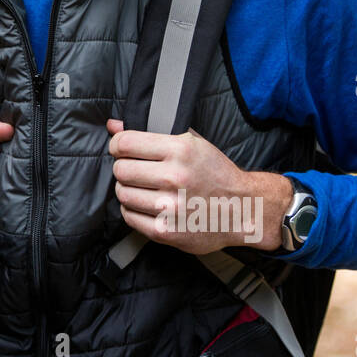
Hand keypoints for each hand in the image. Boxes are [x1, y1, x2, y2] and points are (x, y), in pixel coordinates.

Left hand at [105, 119, 287, 253]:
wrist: (243, 210)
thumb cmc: (216, 174)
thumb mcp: (192, 143)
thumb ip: (152, 131)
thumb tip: (113, 125)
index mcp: (180, 151)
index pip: (125, 143)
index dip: (116, 144)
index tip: (120, 149)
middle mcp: (174, 178)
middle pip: (121, 170)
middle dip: (123, 168)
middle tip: (134, 170)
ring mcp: (170, 207)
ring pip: (122, 193)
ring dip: (127, 189)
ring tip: (142, 188)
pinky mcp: (166, 231)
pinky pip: (129, 217)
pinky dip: (133, 210)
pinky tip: (147, 205)